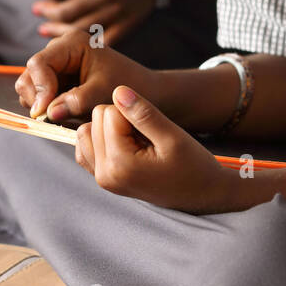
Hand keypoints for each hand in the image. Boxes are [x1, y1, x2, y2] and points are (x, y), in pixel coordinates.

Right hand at [15, 27, 160, 122]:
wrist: (143, 90)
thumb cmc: (126, 86)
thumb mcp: (102, 93)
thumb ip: (75, 101)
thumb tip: (47, 112)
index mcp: (72, 43)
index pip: (39, 63)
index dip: (39, 88)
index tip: (45, 112)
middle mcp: (60, 49)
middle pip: (29, 74)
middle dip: (36, 97)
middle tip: (51, 117)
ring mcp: (57, 64)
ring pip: (30, 86)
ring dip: (41, 104)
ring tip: (63, 114)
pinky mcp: (58, 79)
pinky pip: (40, 95)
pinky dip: (47, 106)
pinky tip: (65, 113)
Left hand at [32, 0, 153, 41]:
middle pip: (66, 11)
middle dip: (48, 13)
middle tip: (39, 11)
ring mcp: (118, 10)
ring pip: (80, 29)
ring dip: (58, 31)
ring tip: (45, 29)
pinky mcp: (128, 23)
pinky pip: (102, 39)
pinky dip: (84, 43)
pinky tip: (72, 41)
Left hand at [75, 86, 232, 212]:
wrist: (200, 194)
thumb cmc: (192, 166)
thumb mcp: (172, 136)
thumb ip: (143, 113)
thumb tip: (118, 91)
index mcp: (120, 165)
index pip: (111, 112)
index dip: (135, 114)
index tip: (153, 132)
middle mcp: (104, 174)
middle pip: (97, 118)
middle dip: (122, 120)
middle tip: (148, 139)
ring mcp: (100, 178)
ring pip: (88, 129)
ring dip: (111, 129)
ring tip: (138, 143)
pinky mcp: (101, 177)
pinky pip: (86, 145)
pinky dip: (101, 138)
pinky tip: (124, 145)